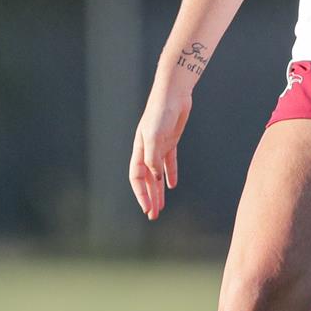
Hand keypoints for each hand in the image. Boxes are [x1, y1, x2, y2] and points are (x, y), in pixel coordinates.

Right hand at [129, 85, 191, 219]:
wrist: (173, 94)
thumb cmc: (160, 112)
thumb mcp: (155, 136)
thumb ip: (153, 158)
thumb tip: (156, 178)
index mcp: (139, 150)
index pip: (137, 178)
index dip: (141, 194)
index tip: (147, 208)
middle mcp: (147, 151)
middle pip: (147, 180)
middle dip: (149, 198)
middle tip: (153, 216)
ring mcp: (159, 147)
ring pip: (158, 175)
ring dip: (159, 191)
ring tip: (161, 207)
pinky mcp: (171, 142)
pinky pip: (170, 163)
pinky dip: (171, 174)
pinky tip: (172, 186)